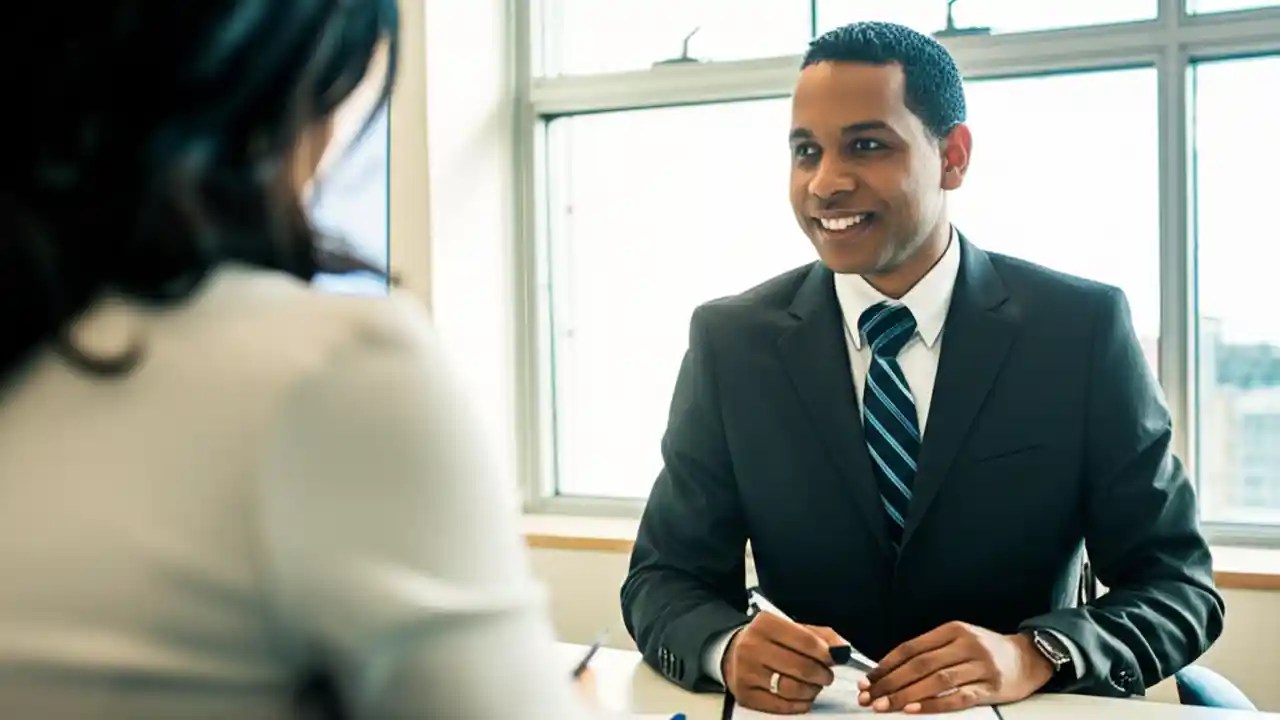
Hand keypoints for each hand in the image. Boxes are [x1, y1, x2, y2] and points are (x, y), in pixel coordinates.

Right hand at [722, 612, 846, 714]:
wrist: (733, 653)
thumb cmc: (769, 640)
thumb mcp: (791, 628)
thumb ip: (820, 636)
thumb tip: (842, 650)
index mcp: (765, 624)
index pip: (805, 641)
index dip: (825, 653)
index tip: (833, 658)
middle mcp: (751, 647)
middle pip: (800, 667)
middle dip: (822, 674)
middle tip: (827, 675)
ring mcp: (746, 672)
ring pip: (791, 689)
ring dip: (812, 690)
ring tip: (815, 686)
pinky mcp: (745, 694)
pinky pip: (780, 706)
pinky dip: (799, 704)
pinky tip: (803, 697)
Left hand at [859, 621, 1053, 713]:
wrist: (1029, 658)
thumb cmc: (986, 650)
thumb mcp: (959, 639)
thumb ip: (930, 650)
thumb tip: (890, 670)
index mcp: (952, 630)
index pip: (911, 647)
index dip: (887, 665)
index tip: (868, 680)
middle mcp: (966, 645)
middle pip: (920, 665)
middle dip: (890, 683)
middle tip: (869, 698)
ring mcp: (979, 667)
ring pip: (936, 681)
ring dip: (906, 695)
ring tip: (885, 706)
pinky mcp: (991, 688)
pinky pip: (958, 697)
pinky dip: (934, 704)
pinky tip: (915, 710)